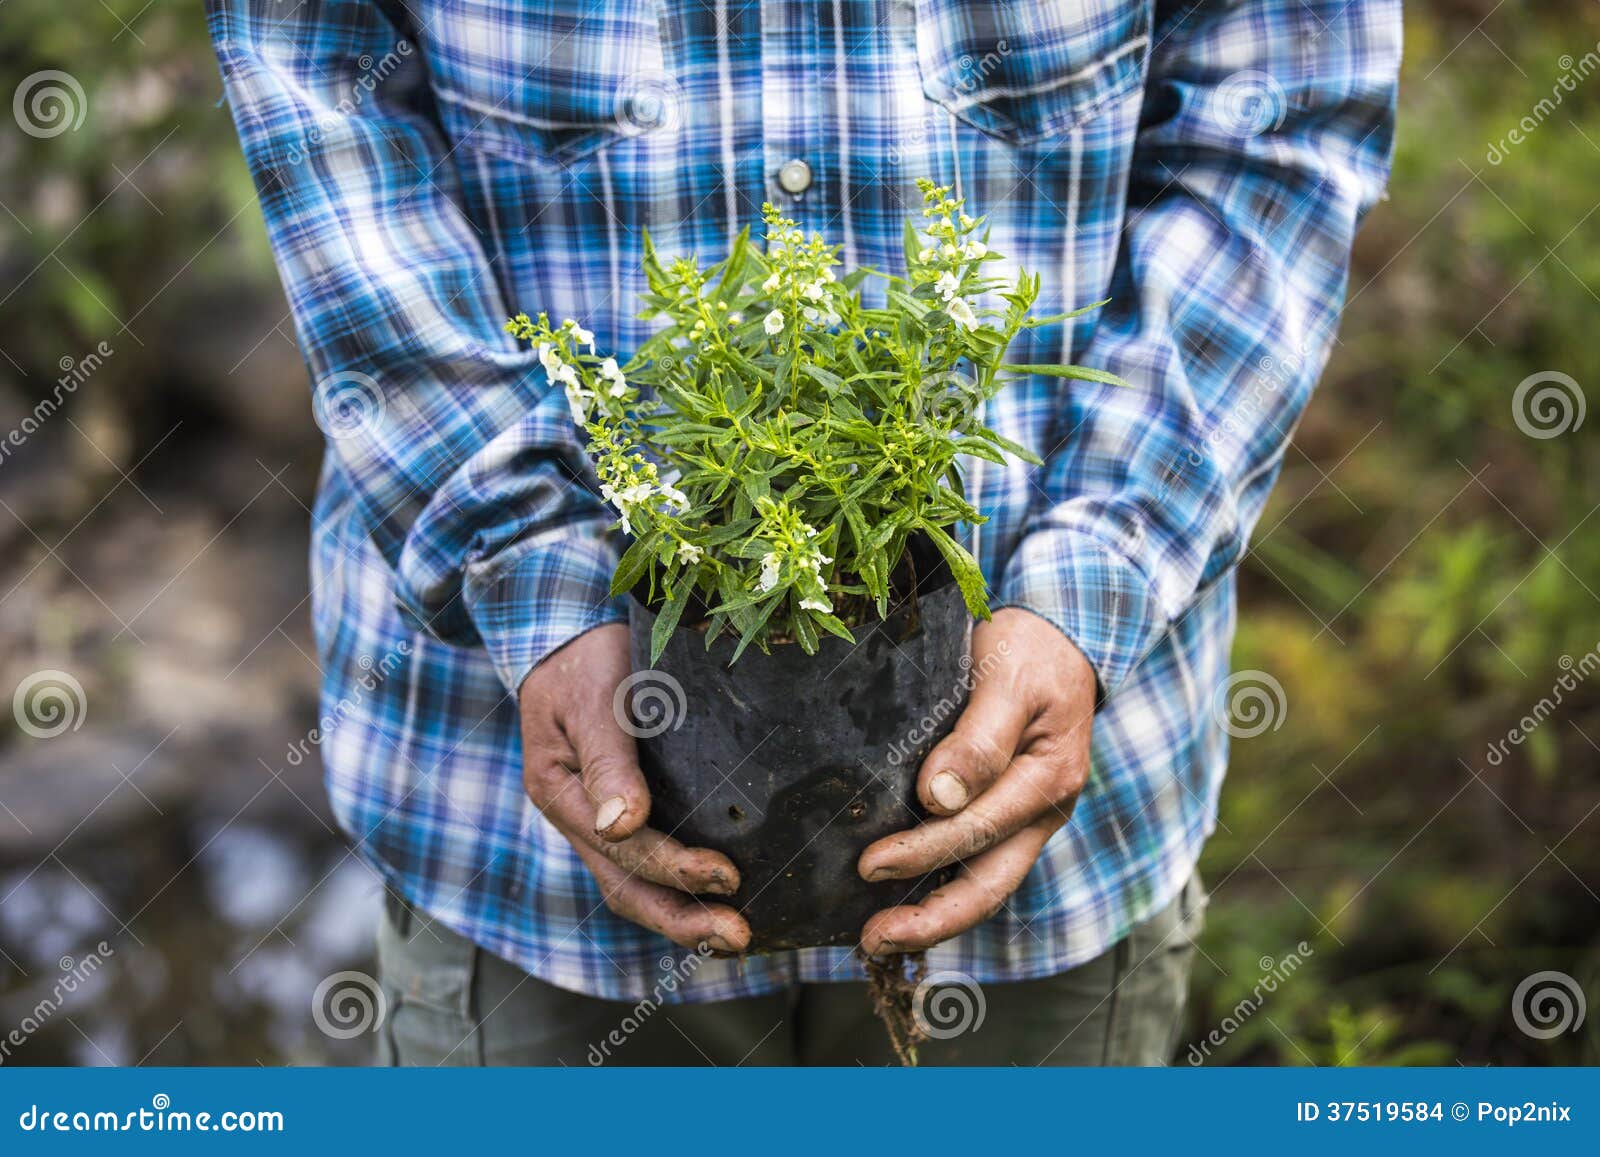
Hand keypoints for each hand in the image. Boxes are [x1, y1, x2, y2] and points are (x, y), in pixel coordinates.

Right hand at [518, 624, 750, 953]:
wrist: (571, 634)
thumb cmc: (587, 656)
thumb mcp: (593, 696)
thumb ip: (607, 759)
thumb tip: (622, 824)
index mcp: (560, 791)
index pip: (621, 848)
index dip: (675, 868)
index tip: (727, 875)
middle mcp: (577, 817)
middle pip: (624, 887)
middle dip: (682, 919)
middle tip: (740, 937)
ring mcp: (597, 819)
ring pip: (634, 885)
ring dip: (683, 915)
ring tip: (737, 935)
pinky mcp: (622, 811)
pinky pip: (646, 863)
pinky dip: (680, 888)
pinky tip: (722, 900)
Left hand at [857, 607, 1096, 953]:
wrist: (1061, 637)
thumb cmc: (1029, 651)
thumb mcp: (1007, 680)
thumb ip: (979, 739)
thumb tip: (938, 797)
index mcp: (1048, 779)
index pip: (978, 830)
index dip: (922, 852)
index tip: (869, 864)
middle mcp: (1044, 811)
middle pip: (990, 885)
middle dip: (932, 921)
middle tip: (872, 940)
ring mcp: (1028, 818)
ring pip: (985, 884)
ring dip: (935, 916)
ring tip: (879, 937)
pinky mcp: (1009, 814)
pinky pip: (977, 863)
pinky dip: (941, 887)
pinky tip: (901, 900)